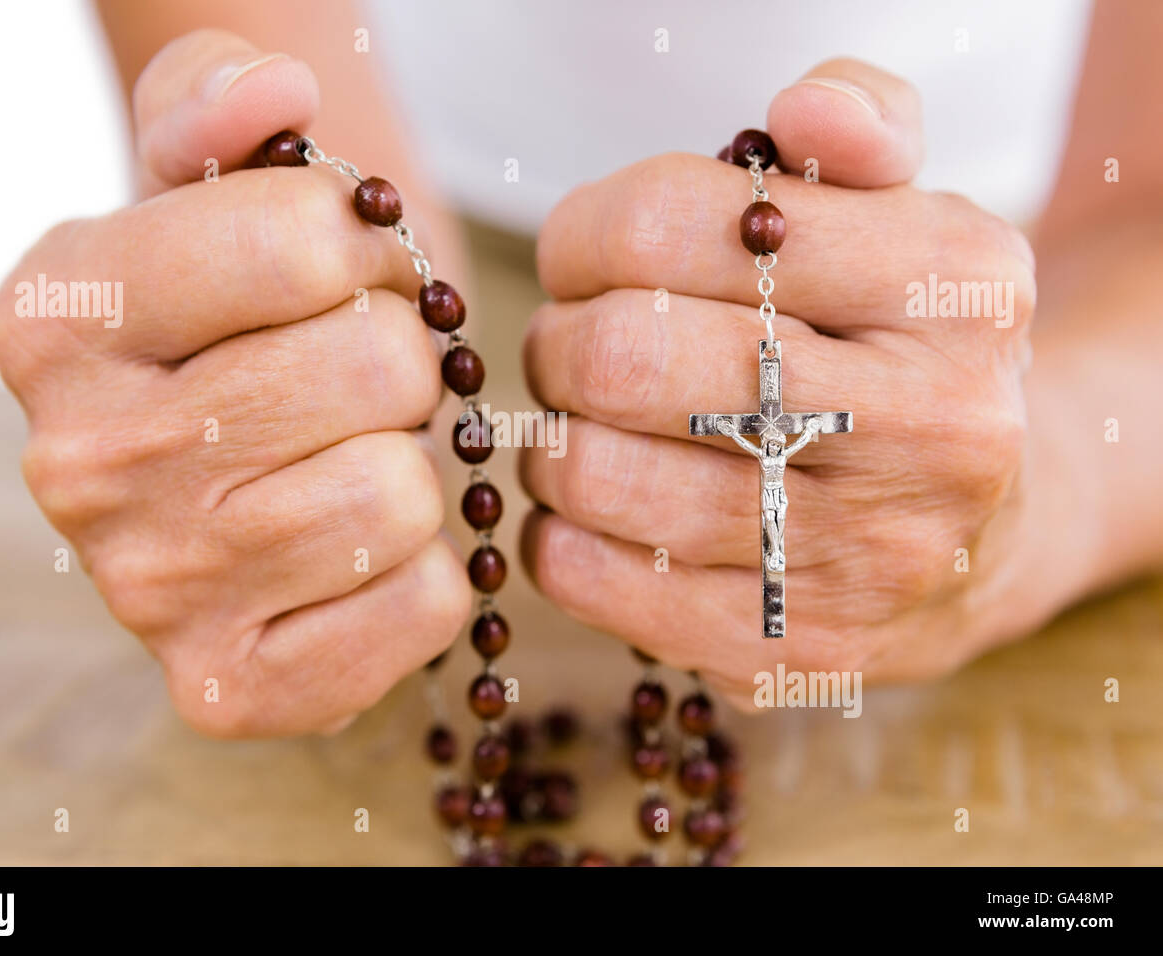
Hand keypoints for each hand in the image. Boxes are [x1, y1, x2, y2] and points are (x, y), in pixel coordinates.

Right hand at [0, 30, 467, 735]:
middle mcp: (79, 464)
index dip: (364, 248)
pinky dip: (422, 572)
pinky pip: (421, 606)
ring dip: (409, 464)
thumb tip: (271, 97)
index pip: (303, 243)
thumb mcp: (211, 181)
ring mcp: (149, 590)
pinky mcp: (228, 685)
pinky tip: (360, 551)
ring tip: (348, 459)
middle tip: (354, 380)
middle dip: (396, 359)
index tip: (343, 275)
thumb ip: (216, 103)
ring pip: (397, 492)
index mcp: (59, 318)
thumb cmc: (247, 315)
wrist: (247, 456)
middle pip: (371, 368)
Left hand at [519, 59, 1044, 705]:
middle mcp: (927, 424)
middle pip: (621, 357)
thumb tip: (799, 111)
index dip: (585, 234)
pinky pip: (593, 579)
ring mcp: (865, 553)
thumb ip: (859, 126)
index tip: (586, 258)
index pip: (674, 226)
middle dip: (558, 341)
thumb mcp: (911, 214)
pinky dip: (559, 535)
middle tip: (577, 348)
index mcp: (946, 286)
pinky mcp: (797, 650)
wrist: (988, 528)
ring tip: (592, 428)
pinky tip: (605, 512)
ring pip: (595, 474)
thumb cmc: (903, 351)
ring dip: (553, 440)